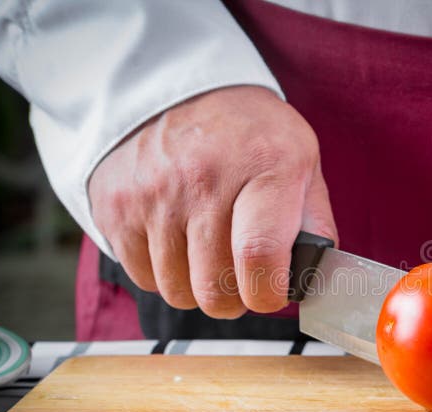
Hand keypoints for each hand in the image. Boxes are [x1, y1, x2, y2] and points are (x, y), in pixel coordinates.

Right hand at [89, 86, 336, 317]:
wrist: (179, 93)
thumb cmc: (250, 137)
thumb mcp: (301, 161)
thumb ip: (315, 222)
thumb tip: (315, 278)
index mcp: (265, 166)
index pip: (259, 256)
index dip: (267, 294)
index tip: (270, 292)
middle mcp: (204, 179)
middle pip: (215, 289)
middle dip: (235, 297)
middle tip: (241, 276)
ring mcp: (153, 194)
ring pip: (178, 292)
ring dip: (197, 286)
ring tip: (208, 251)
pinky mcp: (116, 207)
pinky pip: (144, 278)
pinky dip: (164, 272)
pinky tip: (177, 239)